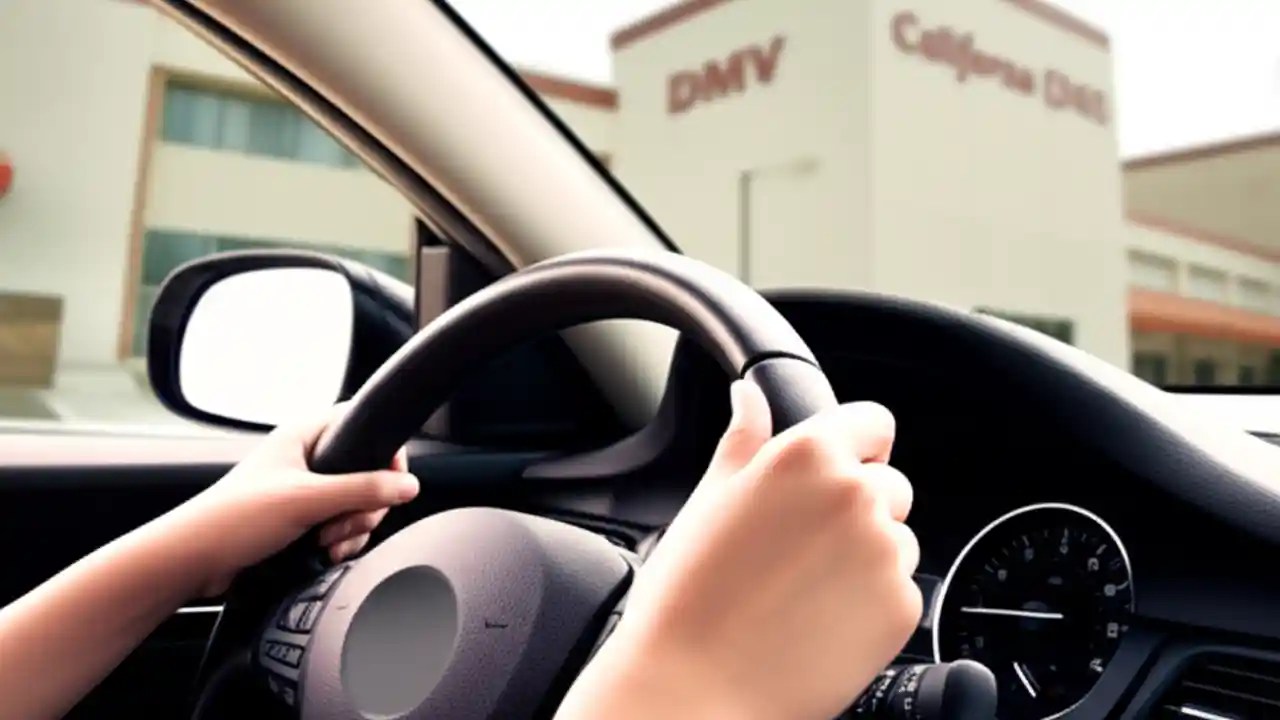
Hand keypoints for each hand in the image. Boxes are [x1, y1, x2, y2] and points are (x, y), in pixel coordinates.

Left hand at [173, 405, 420, 596]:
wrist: (191, 562)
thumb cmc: (233, 519)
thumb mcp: (307, 500)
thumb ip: (363, 490)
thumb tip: (410, 485)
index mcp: (304, 436)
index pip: (363, 425)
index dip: (385, 453)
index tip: (390, 483)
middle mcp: (305, 459)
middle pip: (367, 473)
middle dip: (366, 505)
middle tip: (344, 523)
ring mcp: (303, 491)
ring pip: (356, 504)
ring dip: (352, 528)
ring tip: (327, 543)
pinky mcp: (299, 521)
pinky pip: (339, 526)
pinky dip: (341, 542)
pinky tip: (325, 553)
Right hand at [561, 381, 920, 719]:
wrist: (695, 685)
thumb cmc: (689, 595)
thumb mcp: (708, 500)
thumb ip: (743, 440)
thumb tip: (749, 396)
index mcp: (806, 455)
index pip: (873, 422)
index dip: (853, 447)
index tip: (832, 473)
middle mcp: (855, 494)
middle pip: (887, 484)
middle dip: (857, 507)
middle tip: (800, 547)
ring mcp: (885, 552)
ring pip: (897, 538)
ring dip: (866, 556)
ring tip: (803, 589)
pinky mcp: (902, 607)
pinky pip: (899, 589)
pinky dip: (870, 603)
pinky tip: (819, 619)